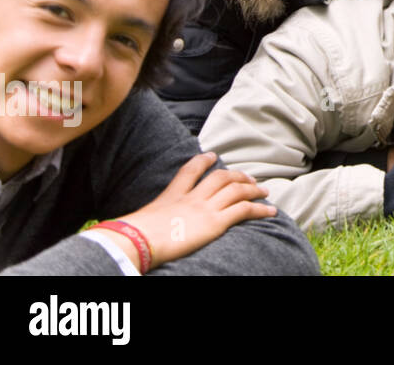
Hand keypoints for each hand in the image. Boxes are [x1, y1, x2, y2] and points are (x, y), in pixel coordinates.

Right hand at [105, 152, 274, 270]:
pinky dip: (260, 209)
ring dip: (253, 189)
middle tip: (249, 177)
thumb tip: (121, 232)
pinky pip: (244, 210)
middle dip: (237, 175)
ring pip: (237, 189)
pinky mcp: (216, 222)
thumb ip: (137, 223)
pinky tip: (271, 211)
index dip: (202, 161)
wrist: (138, 240)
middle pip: (220, 177)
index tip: (212, 155)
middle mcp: (191, 198)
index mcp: (170, 196)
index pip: (188, 171)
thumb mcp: (133, 223)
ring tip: (265, 191)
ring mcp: (205, 208)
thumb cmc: (130, 236)